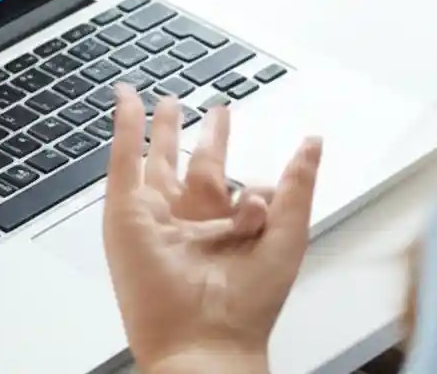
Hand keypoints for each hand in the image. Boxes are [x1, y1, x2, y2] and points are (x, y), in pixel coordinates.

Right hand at [101, 85, 323, 373]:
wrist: (203, 339)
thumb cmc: (248, 305)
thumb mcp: (288, 236)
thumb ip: (297, 187)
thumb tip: (313, 143)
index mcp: (228, 232)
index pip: (242, 191)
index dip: (257, 184)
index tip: (274, 176)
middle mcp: (192, 223)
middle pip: (197, 168)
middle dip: (207, 138)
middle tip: (215, 111)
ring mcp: (156, 217)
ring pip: (157, 160)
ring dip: (159, 128)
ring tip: (167, 100)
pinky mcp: (126, 214)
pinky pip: (123, 160)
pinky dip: (124, 127)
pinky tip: (127, 99)